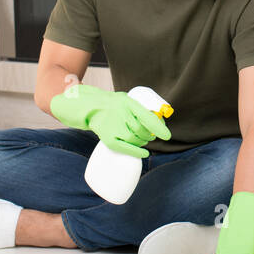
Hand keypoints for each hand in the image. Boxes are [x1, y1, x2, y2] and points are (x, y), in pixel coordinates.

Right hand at [48, 83, 170, 157]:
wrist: (86, 106)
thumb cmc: (110, 104)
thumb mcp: (125, 99)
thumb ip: (138, 109)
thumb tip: (158, 122)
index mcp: (127, 102)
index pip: (146, 116)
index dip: (158, 127)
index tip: (167, 136)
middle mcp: (120, 113)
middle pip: (142, 130)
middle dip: (150, 135)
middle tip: (151, 135)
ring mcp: (112, 126)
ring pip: (135, 139)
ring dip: (143, 142)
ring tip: (143, 139)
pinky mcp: (107, 137)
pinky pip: (124, 148)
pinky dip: (136, 152)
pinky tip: (143, 153)